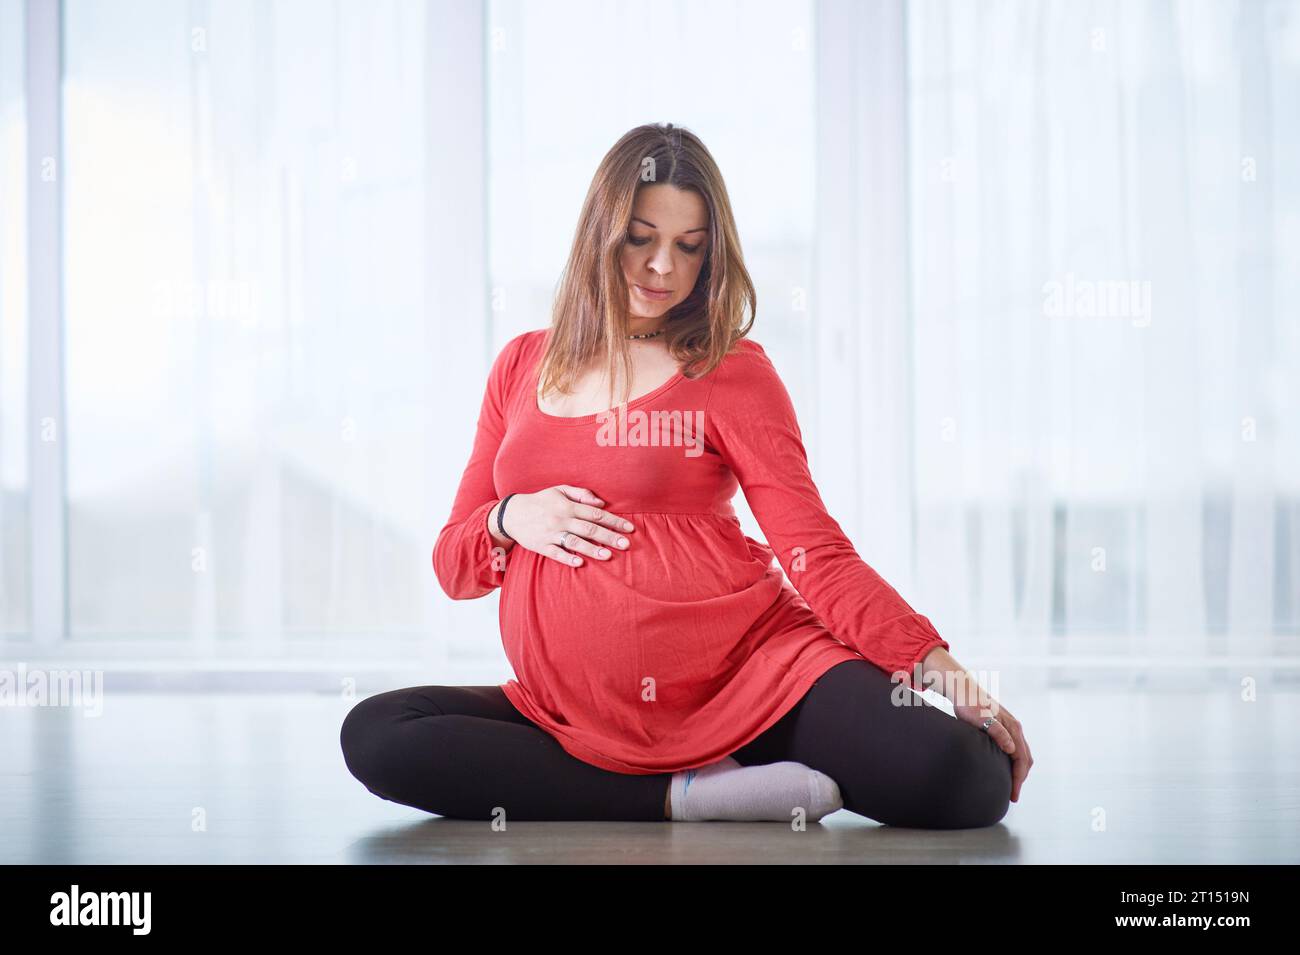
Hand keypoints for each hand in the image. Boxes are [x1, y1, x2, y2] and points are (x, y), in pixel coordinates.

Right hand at [497, 485, 634, 566]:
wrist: (511, 513)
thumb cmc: (541, 501)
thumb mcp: (560, 490)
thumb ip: (581, 494)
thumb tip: (601, 502)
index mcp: (567, 506)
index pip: (595, 513)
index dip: (613, 521)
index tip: (629, 529)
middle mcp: (561, 519)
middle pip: (589, 529)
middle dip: (608, 537)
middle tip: (626, 544)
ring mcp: (550, 533)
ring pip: (574, 542)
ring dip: (592, 549)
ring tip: (608, 555)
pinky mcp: (541, 546)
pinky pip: (555, 553)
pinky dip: (567, 558)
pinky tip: (580, 563)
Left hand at [951, 681, 1032, 802]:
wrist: (963, 690)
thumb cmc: (969, 705)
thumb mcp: (982, 719)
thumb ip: (997, 732)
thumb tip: (1012, 750)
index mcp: (1013, 728)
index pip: (1022, 759)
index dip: (1019, 778)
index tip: (1013, 794)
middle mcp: (1015, 728)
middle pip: (1025, 758)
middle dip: (1021, 778)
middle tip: (1013, 796)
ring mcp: (1010, 728)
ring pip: (1022, 754)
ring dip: (1019, 771)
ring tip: (1011, 786)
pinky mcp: (1003, 728)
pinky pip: (1015, 749)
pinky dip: (1015, 762)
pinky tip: (1005, 769)